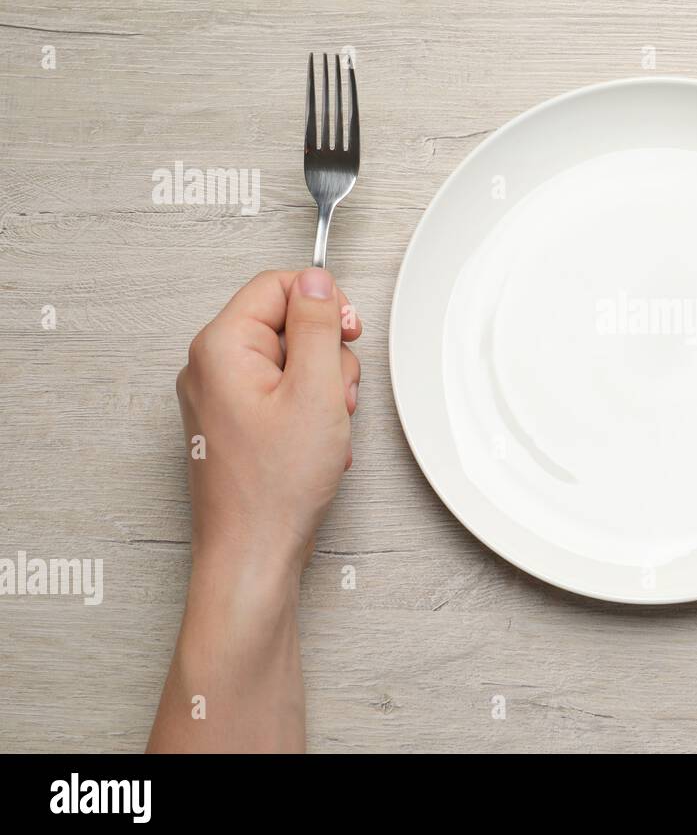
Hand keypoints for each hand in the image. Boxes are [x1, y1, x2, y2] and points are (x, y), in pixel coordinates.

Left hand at [150, 268, 360, 752]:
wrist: (254, 554)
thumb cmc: (276, 486)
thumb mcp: (317, 390)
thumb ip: (318, 324)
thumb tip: (317, 281)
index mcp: (221, 347)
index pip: (278, 285)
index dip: (323, 302)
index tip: (346, 332)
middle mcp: (211, 366)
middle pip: (286, 322)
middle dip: (326, 354)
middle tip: (334, 393)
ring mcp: (220, 397)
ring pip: (291, 360)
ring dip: (323, 387)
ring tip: (326, 426)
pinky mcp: (234, 422)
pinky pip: (281, 392)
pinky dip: (309, 411)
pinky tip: (316, 442)